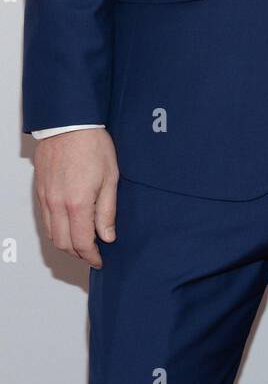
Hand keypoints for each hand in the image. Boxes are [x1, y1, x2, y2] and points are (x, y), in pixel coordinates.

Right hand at [34, 128, 119, 267]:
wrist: (69, 124)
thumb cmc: (93, 145)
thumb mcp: (111, 178)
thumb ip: (107, 210)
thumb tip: (108, 236)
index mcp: (77, 204)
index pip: (82, 243)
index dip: (92, 256)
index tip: (100, 259)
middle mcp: (57, 204)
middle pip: (64, 243)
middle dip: (79, 254)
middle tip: (93, 253)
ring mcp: (46, 198)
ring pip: (52, 234)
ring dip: (66, 243)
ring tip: (82, 242)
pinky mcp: (40, 191)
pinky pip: (45, 219)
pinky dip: (56, 229)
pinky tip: (69, 225)